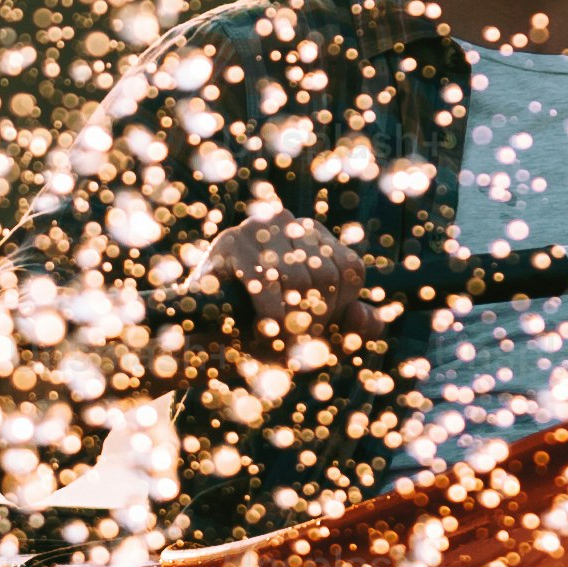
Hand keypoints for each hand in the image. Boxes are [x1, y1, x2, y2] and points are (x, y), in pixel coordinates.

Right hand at [186, 215, 370, 358]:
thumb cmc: (258, 330)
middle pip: (327, 275)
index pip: (351, 269)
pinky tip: (264, 333)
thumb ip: (348, 331)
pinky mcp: (230, 242)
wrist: (197, 333)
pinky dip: (271, 317)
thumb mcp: (310, 334)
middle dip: (314, 319)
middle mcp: (287, 222)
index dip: (339, 308)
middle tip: (293, 344)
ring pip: (301, 280)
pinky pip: (267, 284)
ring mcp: (257, 228)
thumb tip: (370, 319)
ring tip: (276, 342)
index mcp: (313, 236)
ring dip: (292, 322)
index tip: (315, 333)